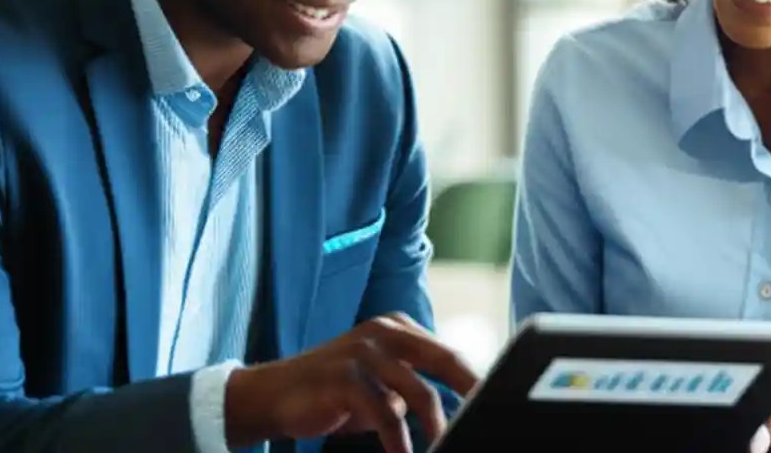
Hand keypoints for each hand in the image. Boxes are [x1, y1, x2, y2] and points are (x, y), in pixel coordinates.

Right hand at [223, 312, 478, 452]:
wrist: (273, 395)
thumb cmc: (335, 393)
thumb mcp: (380, 384)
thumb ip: (415, 387)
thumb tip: (464, 409)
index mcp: (399, 328)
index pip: (449, 354)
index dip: (476, 381)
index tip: (497, 405)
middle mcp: (385, 331)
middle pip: (445, 361)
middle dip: (473, 394)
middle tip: (490, 418)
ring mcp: (363, 350)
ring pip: (419, 391)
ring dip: (437, 429)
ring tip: (445, 447)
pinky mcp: (344, 375)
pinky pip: (385, 413)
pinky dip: (400, 441)